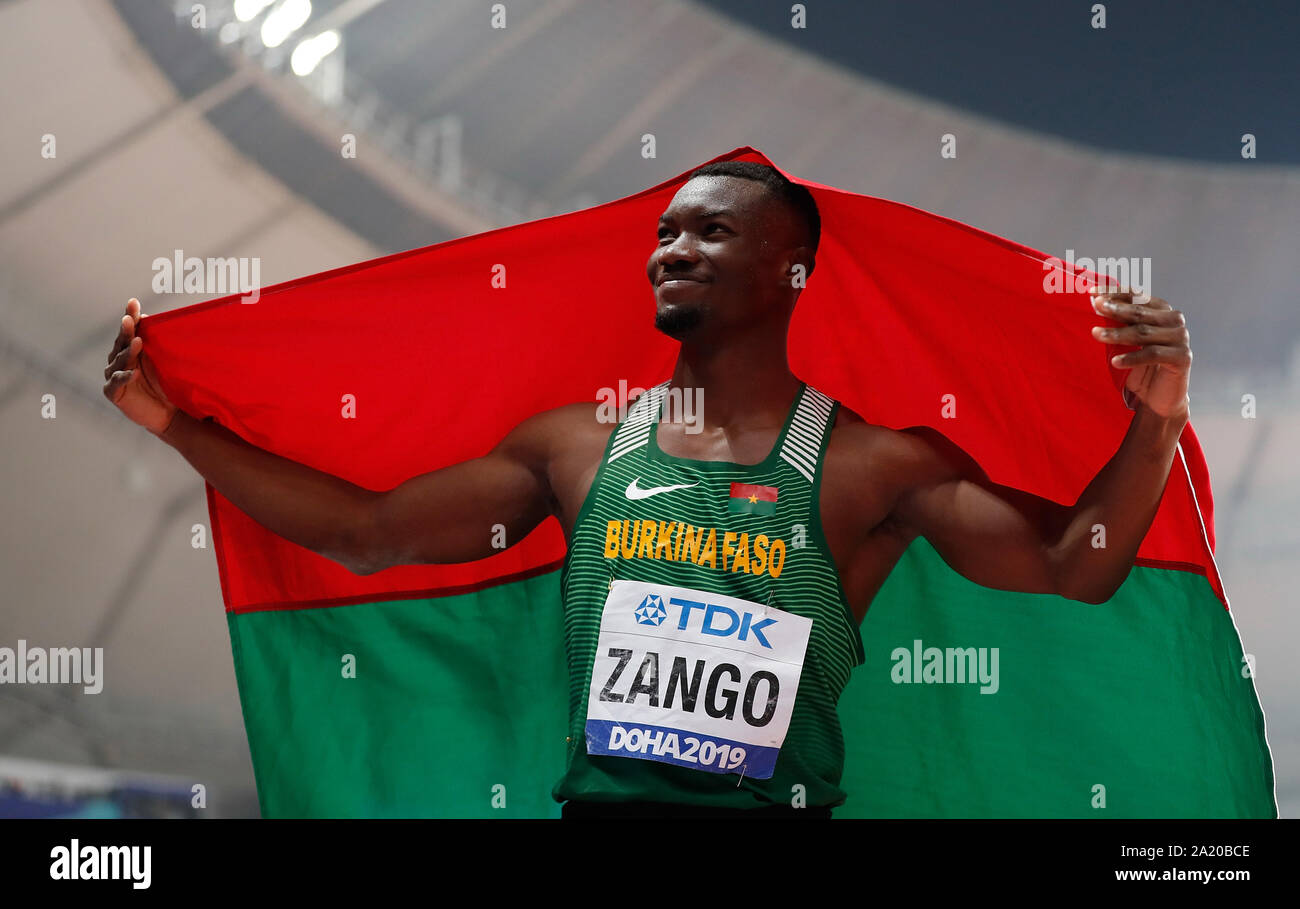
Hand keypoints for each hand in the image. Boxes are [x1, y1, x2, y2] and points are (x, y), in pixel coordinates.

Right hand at [102, 298, 176, 435]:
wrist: (169, 413)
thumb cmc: (167, 384)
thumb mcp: (164, 361)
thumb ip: (158, 342)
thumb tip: (154, 317)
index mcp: (130, 349)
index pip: (130, 330)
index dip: (131, 316)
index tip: (133, 302)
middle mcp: (119, 360)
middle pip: (122, 342)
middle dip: (126, 330)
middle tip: (130, 319)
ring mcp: (113, 375)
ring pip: (119, 360)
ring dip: (128, 351)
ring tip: (138, 342)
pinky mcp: (113, 392)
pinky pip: (117, 382)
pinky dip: (125, 377)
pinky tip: (134, 373)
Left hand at [1090, 288, 1190, 419]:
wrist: (1159, 398)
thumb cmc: (1140, 366)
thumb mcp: (1126, 342)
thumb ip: (1118, 324)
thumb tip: (1095, 304)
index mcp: (1161, 311)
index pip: (1137, 297)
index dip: (1115, 293)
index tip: (1093, 293)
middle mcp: (1174, 321)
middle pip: (1140, 312)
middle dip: (1116, 308)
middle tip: (1096, 306)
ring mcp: (1180, 338)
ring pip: (1143, 332)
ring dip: (1117, 333)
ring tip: (1095, 334)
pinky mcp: (1182, 357)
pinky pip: (1152, 354)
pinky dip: (1131, 357)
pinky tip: (1115, 361)